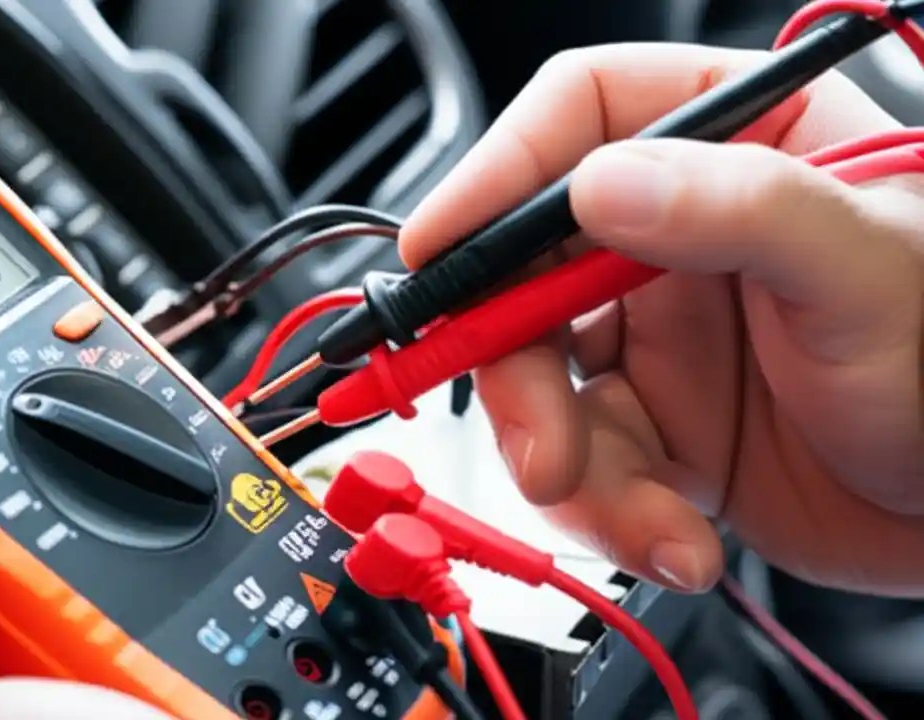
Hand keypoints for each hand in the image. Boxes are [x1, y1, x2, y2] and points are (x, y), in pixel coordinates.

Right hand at [400, 44, 922, 595]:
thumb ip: (734, 209)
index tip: (439, 245)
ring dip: (569, 464)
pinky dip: (612, 515)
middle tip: (532, 433)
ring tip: (637, 511)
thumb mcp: (861, 267)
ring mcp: (662, 337)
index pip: (581, 119)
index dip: (495, 173)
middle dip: (517, 366)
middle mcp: (679, 238)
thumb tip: (596, 184)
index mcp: (735, 148)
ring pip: (543, 385)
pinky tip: (677, 537)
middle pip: (529, 270)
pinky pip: (584, 465)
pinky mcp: (659, 427)